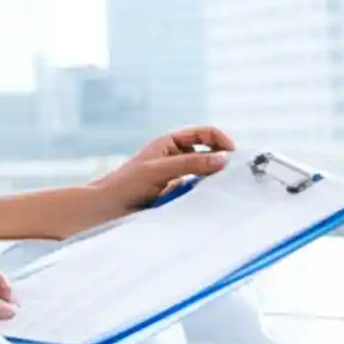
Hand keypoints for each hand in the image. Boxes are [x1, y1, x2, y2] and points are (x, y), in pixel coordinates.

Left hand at [92, 125, 235, 214]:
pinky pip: (198, 192)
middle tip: (236, 174)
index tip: (232, 154)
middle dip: (222, 160)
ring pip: (205, 174)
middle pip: (209, 154)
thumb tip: (222, 159)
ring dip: (215, 179)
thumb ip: (189, 164)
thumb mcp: (159, 169)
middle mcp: (176, 157)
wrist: (107, 209)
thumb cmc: (126, 184)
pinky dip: (206, 194)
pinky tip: (210, 201)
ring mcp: (178, 177)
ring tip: (224, 188)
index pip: (203, 134)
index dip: (220, 140)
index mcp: (170, 143)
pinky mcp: (177, 195)